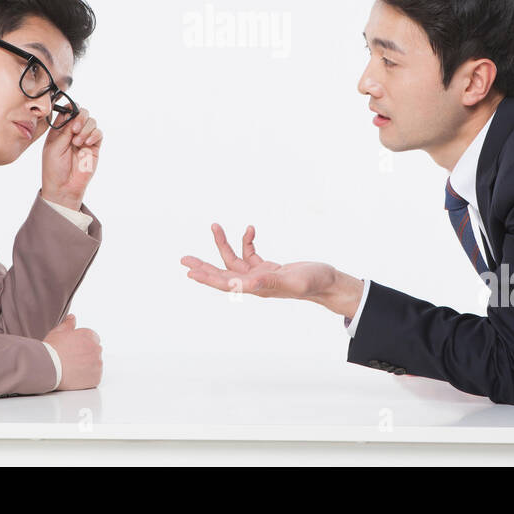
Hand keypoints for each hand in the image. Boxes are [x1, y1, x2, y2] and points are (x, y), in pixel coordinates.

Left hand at [40, 112, 101, 210]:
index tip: (70, 112)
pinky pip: (98, 133)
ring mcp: (84, 138)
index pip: (67, 111)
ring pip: (91, 121)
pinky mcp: (94, 147)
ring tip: (78, 142)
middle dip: (80, 117)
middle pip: (81, 113)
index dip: (70, 108)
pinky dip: (94, 135)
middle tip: (75, 129)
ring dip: (86, 128)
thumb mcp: (53, 147)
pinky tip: (86, 143)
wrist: (64, 187)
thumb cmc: (54, 169)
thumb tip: (71, 113)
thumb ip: (63, 130)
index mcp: (59, 130)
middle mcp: (72, 132)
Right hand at [43, 313, 102, 390]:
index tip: (74, 350)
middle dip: (86, 355)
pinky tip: (75, 377)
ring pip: (95, 365)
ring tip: (72, 370)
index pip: (93, 338)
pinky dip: (87, 378)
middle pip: (94, 351)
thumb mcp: (58, 332)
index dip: (82, 344)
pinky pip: (94, 378)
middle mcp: (96, 348)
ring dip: (87, 367)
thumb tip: (72, 318)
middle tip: (72, 360)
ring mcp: (97, 364)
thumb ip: (68, 324)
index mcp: (89, 335)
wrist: (48, 368)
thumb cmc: (51, 350)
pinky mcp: (96, 378)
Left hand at [180, 224, 342, 304]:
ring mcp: (260, 276)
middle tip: (184, 259)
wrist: (329, 283)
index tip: (191, 273)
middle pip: (223, 274)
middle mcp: (255, 283)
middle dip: (203, 266)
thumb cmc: (314, 283)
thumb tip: (247, 284)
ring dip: (223, 244)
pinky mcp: (268, 268)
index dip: (208, 278)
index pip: (227, 284)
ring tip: (214, 225)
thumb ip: (270, 281)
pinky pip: (250, 253)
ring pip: (234, 260)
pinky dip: (247, 241)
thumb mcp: (293, 281)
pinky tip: (250, 229)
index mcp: (257, 288)